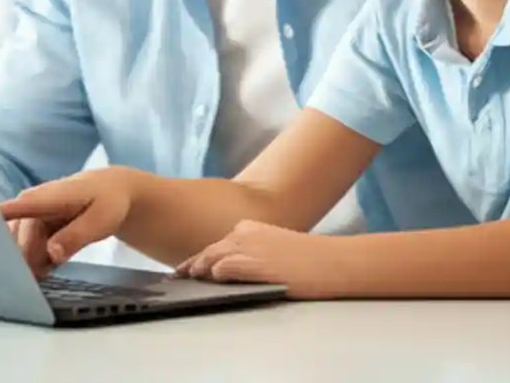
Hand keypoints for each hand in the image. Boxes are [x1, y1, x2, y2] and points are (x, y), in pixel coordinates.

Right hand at [0, 167, 137, 270]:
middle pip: (13, 239)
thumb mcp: (101, 220)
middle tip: (38, 279)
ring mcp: (29, 215)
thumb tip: (51, 254)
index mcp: (43, 197)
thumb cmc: (108, 202)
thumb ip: (76, 236)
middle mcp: (29, 204)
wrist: (112, 191)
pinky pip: (24, 248)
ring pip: (16, 246)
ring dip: (28, 263)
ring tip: (47, 273)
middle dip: (22, 261)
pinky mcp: (33, 226)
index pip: (12, 210)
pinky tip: (48, 269)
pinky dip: (34, 261)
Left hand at [175, 220, 331, 298]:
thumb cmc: (309, 259)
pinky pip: (222, 269)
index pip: (216, 243)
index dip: (199, 257)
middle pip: (208, 250)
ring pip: (210, 258)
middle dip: (192, 264)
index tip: (187, 267)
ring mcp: (247, 247)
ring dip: (196, 270)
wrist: (332, 261)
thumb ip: (252, 253)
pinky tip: (206, 283)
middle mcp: (243, 232)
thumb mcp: (275, 247)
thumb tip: (229, 268)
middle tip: (177, 276)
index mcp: (249, 226)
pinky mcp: (252, 263)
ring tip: (184, 281)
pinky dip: (212, 276)